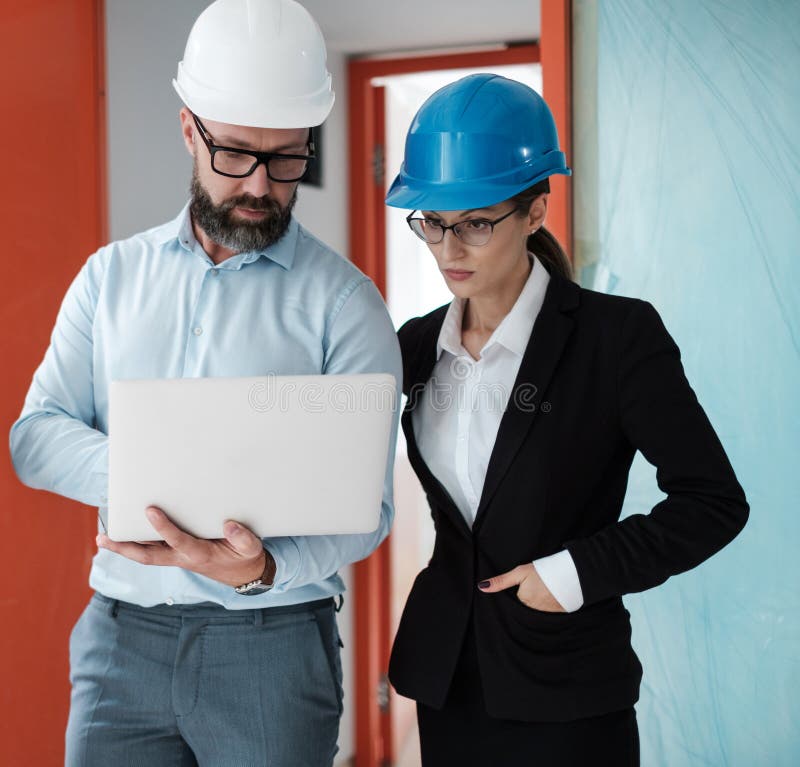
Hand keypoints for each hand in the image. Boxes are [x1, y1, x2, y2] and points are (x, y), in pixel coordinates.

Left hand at [97, 506, 272, 587]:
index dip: (163, 527)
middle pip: (148, 556)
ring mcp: (178, 559)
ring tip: (103, 538)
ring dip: (125, 548)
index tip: (150, 510)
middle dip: (125, 548)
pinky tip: (125, 536)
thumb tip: (229, 524)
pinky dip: (137, 544)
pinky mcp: (178, 555)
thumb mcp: (251, 548)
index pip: (177, 541)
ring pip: (146, 555)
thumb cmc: (245, 558)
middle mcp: (183, 559)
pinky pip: (153, 551)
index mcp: (200, 555)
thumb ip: (243, 538)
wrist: (244, 576)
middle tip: (103, 539)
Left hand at [478, 563, 565, 612]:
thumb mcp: (520, 572)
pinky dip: (546, 609)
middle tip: (535, 589)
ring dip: (535, 606)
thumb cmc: (543, 572)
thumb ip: (501, 581)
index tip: (524, 586)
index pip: (513, 602)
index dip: (517, 594)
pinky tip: (549, 599)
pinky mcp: (556, 617)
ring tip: (542, 593)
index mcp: (523, 600)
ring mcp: (545, 615)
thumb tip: (481, 587)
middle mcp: (532, 611)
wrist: (570, 575)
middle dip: (525, 601)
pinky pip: (546, 616)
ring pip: (533, 612)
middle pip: (523, 608)